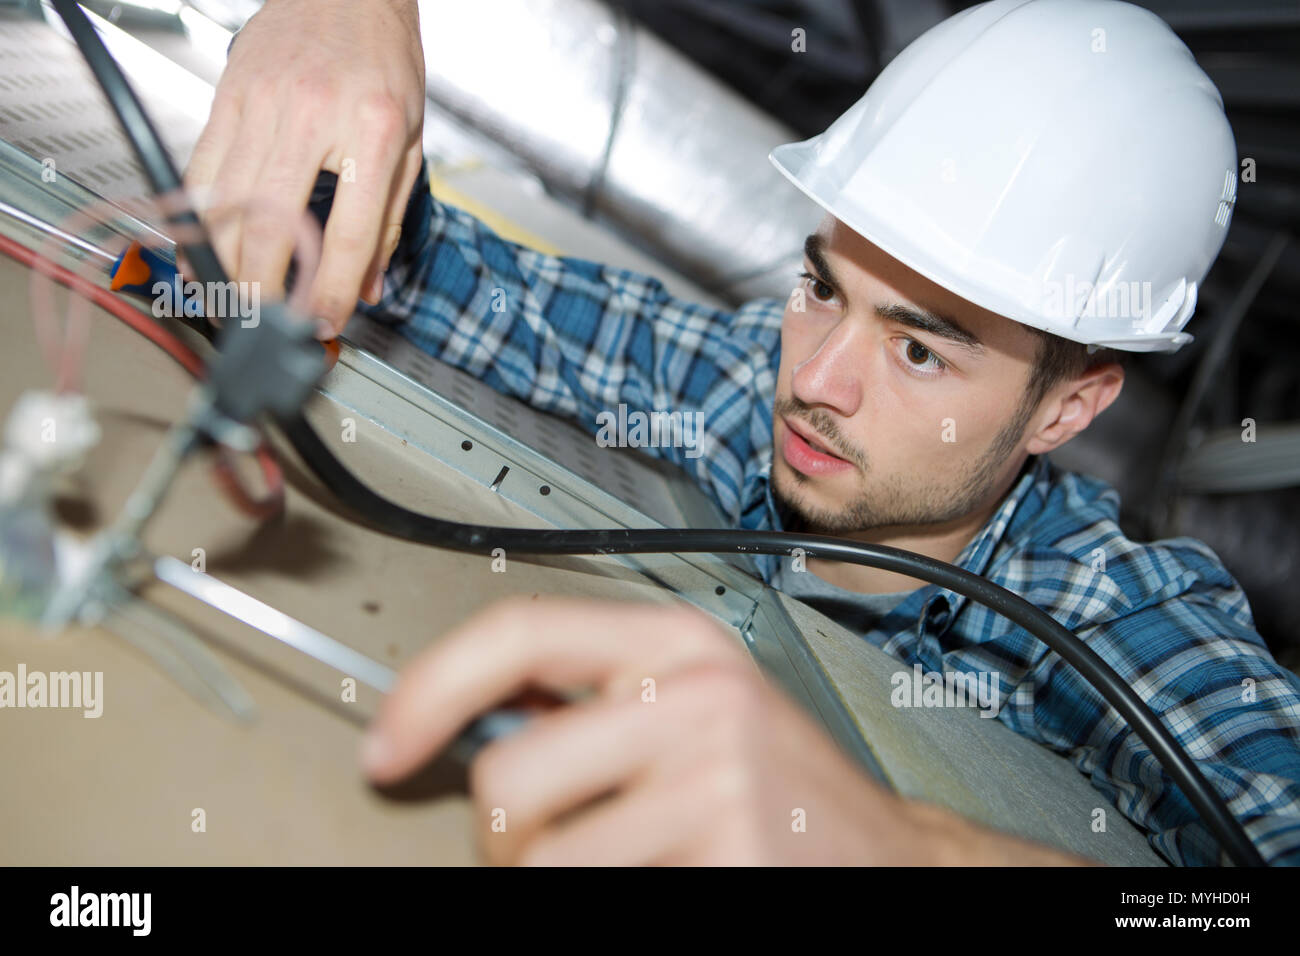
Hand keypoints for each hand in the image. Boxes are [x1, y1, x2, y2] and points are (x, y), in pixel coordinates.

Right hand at [184, 0, 424, 332]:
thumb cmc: (382, 58)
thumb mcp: (412, 138)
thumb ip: (391, 218)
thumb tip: (371, 286)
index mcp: (375, 132)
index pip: (350, 237)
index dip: (334, 293)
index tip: (326, 324)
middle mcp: (316, 118)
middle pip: (275, 228)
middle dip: (266, 291)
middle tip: (269, 324)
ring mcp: (265, 104)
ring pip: (230, 206)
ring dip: (227, 265)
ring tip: (235, 301)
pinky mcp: (229, 95)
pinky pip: (204, 169)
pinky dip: (198, 220)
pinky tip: (202, 251)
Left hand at [362, 597, 1090, 864]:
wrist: (889, 857)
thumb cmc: (780, 787)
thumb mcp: (695, 709)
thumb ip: (594, 699)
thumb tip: (466, 713)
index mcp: (678, 644)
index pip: (517, 632)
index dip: (429, 688)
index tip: (386, 744)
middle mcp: (698, 693)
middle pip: (508, 773)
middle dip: (513, 837)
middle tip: (566, 844)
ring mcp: (717, 773)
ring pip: (540, 856)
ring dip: (557, 879)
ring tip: (627, 864)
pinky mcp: (729, 845)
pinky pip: (595, 894)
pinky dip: (614, 899)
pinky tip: (670, 875)